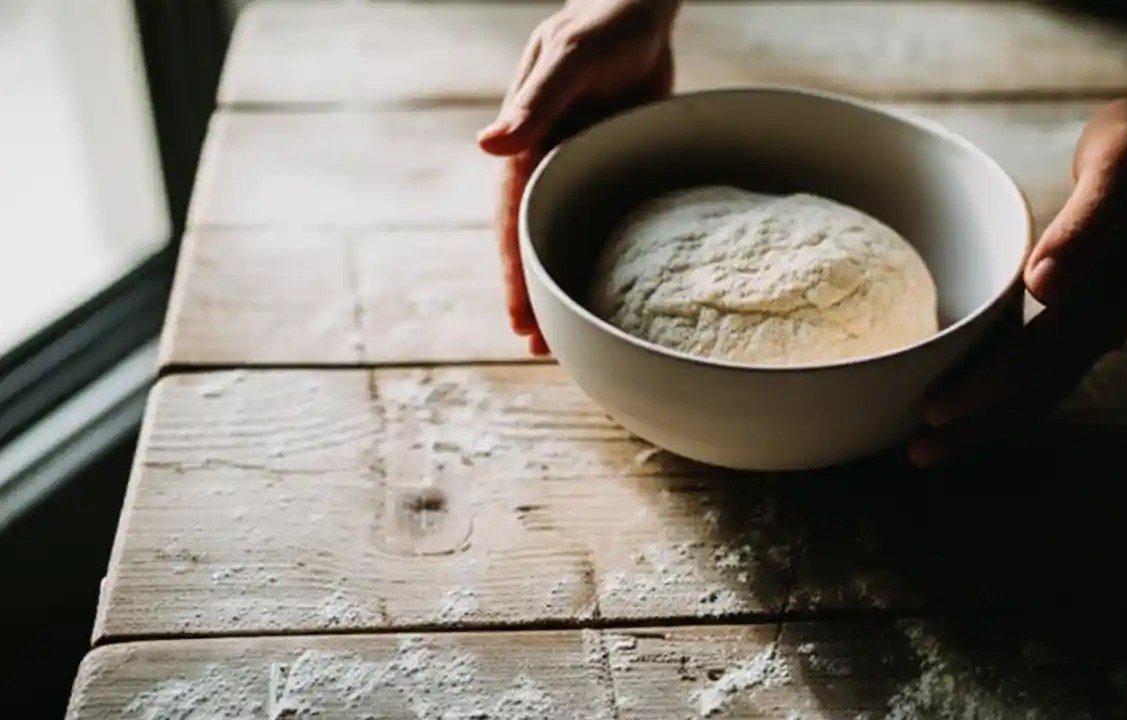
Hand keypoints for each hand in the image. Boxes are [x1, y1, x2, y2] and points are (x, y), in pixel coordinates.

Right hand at [477, 0, 678, 355]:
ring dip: (563, 280)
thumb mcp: (567, 60)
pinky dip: (598, 254)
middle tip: (539, 348)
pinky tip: (608, 287)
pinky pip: (600, 218)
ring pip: (566, 235)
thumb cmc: (599, 28)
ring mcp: (581, 168)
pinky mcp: (612, 166)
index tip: (519, 320)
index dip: (517, 274)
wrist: (637, 11)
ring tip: (567, 334)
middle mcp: (549, 164)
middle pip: (536, 240)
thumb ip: (533, 103)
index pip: (516, 223)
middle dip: (534, 294)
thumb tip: (487, 146)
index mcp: (528, 145)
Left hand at [907, 99, 1126, 467]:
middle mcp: (1103, 323)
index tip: (934, 411)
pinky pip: (1038, 367)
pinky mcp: (1082, 312)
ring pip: (1037, 389)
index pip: (1037, 361)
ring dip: (987, 420)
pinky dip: (1001, 391)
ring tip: (931, 443)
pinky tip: (966, 396)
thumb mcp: (1114, 173)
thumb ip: (1084, 230)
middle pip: (1035, 393)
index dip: (985, 390)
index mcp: (1107, 301)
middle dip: (977, 426)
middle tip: (917, 453)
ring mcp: (1095, 321)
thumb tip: (1044, 288)